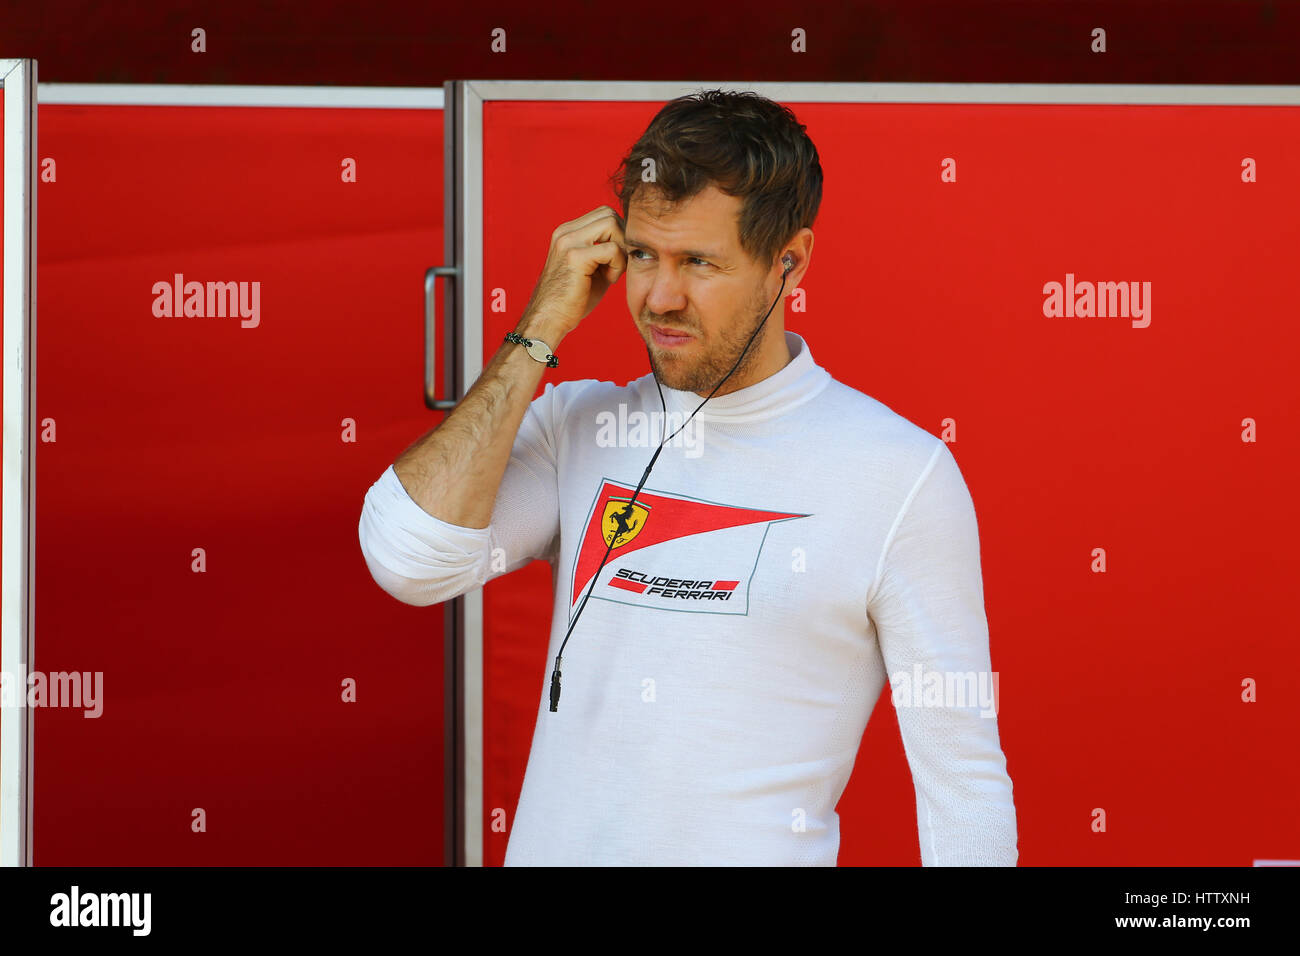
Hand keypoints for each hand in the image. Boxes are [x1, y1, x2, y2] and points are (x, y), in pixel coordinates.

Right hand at [519, 205, 627, 341]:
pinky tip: (608, 280)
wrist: (550, 320)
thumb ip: (606, 250)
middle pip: (609, 214)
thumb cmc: (573, 300)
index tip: (615, 259)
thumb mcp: (592, 268)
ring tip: (611, 271)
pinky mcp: (575, 256)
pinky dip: (617, 265)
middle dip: (621, 238)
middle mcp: (565, 232)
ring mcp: (568, 242)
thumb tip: (631, 241)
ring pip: (612, 224)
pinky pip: (612, 249)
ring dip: (620, 249)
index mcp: (567, 232)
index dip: (618, 234)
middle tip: (617, 264)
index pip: (603, 214)